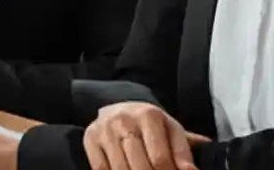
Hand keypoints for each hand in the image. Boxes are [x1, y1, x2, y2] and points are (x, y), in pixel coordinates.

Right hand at [83, 102, 198, 169]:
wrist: (118, 109)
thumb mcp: (171, 130)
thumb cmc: (151, 125)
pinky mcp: (90, 139)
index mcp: (148, 115)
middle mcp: (123, 120)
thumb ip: (183, 151)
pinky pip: (101, 168)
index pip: (160, 158)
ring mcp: (104, 130)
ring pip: (120, 169)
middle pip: (140, 166)